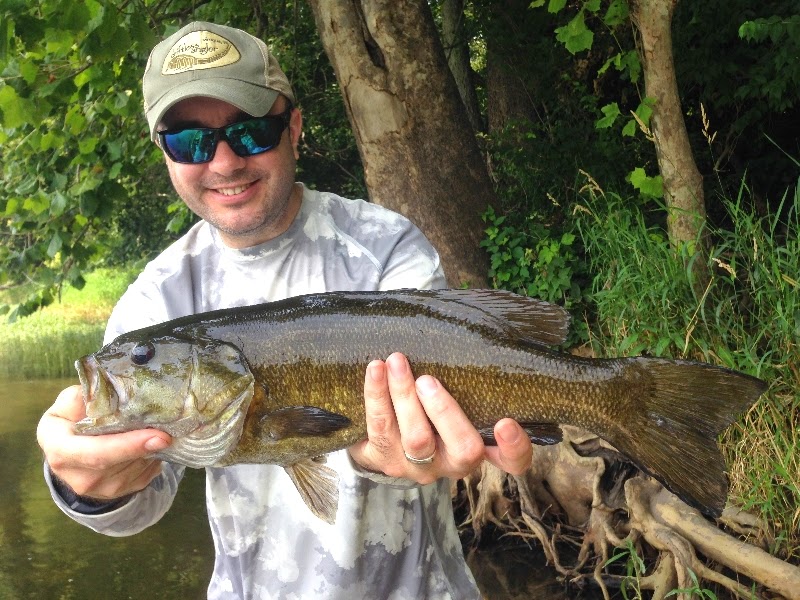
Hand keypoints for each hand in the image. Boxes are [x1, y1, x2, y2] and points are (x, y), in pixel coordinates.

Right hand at [36, 385, 171, 500]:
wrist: (66, 457)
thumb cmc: (68, 424)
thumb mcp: (65, 407)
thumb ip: (80, 398)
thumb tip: (104, 392)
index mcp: (60, 450)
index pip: (96, 453)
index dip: (127, 445)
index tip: (156, 436)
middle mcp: (78, 475)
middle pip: (120, 463)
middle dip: (146, 447)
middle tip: (168, 434)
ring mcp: (99, 489)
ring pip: (135, 469)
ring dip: (151, 451)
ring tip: (157, 431)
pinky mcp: (117, 493)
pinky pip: (144, 476)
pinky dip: (152, 460)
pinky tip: (151, 445)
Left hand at [348, 353, 532, 483]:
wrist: (381, 432)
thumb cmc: (430, 404)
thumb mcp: (455, 396)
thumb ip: (467, 379)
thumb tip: (472, 327)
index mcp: (481, 448)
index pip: (514, 460)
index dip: (515, 447)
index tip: (505, 423)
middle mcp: (453, 464)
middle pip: (463, 449)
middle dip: (444, 411)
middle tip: (427, 380)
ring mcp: (418, 467)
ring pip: (416, 440)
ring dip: (404, 397)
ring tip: (395, 362)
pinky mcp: (384, 460)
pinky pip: (378, 431)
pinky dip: (376, 396)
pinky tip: (374, 370)